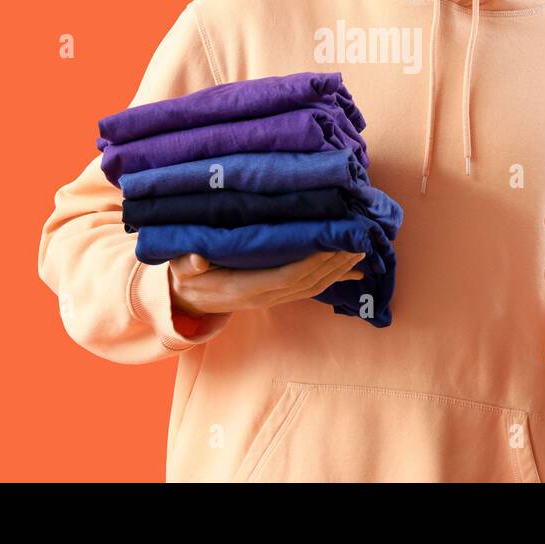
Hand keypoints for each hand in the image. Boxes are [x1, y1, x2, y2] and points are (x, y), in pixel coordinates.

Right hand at [168, 251, 365, 317]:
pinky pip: (310, 289)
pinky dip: (332, 279)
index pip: (286, 277)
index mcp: (245, 288)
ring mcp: (272, 299)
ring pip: (313, 287)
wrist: (188, 301)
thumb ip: (189, 263)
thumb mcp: (182, 269)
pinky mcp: (277, 295)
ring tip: (362, 251)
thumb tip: (197, 258)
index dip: (311, 264)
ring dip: (338, 271)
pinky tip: (353, 271)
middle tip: (359, 242)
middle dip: (334, 264)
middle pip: (308, 283)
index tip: (332, 246)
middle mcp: (264, 297)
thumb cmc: (187, 278)